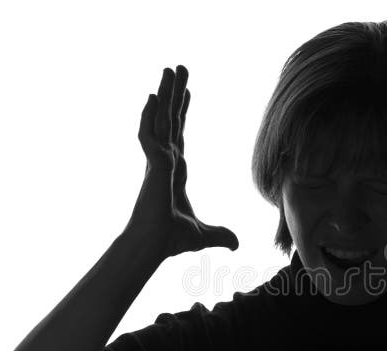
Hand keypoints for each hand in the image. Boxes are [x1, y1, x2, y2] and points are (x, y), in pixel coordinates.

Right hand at [125, 65, 238, 258]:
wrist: (153, 245)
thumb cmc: (169, 239)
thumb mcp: (203, 235)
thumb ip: (220, 235)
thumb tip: (237, 245)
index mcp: (174, 170)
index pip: (179, 134)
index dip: (181, 113)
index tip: (186, 94)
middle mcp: (165, 160)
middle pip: (171, 119)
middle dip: (174, 93)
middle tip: (179, 68)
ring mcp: (158, 161)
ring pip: (162, 119)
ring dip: (165, 94)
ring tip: (169, 70)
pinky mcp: (154, 166)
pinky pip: (149, 135)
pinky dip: (149, 116)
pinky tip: (153, 97)